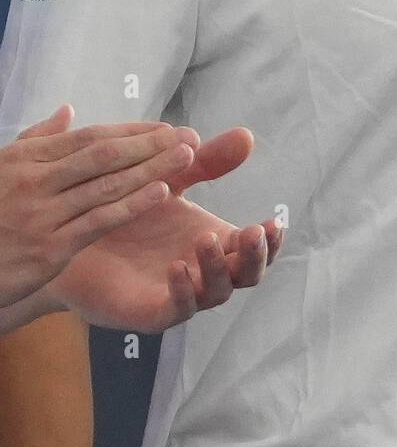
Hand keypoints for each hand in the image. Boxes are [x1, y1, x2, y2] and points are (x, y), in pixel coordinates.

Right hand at [0, 104, 198, 310]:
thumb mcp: (2, 169)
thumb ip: (38, 139)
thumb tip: (69, 109)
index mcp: (27, 158)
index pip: (90, 137)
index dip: (133, 131)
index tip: (167, 127)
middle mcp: (36, 181)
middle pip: (104, 155)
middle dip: (151, 144)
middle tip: (189, 136)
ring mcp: (42, 215)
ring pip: (107, 185)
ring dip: (151, 168)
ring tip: (186, 157)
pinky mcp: (48, 250)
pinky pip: (98, 221)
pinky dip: (132, 205)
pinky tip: (160, 192)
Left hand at [44, 126, 283, 331]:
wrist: (70, 231)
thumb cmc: (124, 207)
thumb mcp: (170, 177)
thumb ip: (207, 161)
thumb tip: (247, 136)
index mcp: (214, 239)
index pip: (255, 248)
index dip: (271, 240)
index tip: (276, 221)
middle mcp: (203, 269)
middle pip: (247, 275)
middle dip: (256, 256)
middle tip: (254, 233)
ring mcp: (180, 292)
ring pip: (217, 292)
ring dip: (218, 267)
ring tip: (205, 239)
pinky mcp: (150, 310)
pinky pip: (177, 309)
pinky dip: (183, 290)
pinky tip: (176, 267)